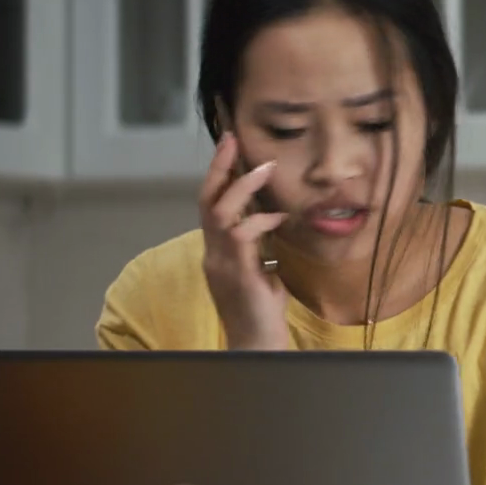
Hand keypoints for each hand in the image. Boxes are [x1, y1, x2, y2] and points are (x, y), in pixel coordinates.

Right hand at [199, 133, 290, 350]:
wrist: (257, 345)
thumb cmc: (262, 312)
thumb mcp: (261, 270)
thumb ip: (259, 246)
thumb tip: (270, 219)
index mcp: (216, 252)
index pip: (209, 206)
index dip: (217, 176)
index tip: (230, 147)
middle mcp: (212, 254)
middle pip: (206, 201)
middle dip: (218, 168)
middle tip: (232, 139)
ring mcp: (221, 264)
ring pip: (220, 213)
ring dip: (242, 188)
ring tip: (264, 168)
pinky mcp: (238, 274)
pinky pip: (242, 237)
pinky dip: (260, 220)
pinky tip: (279, 217)